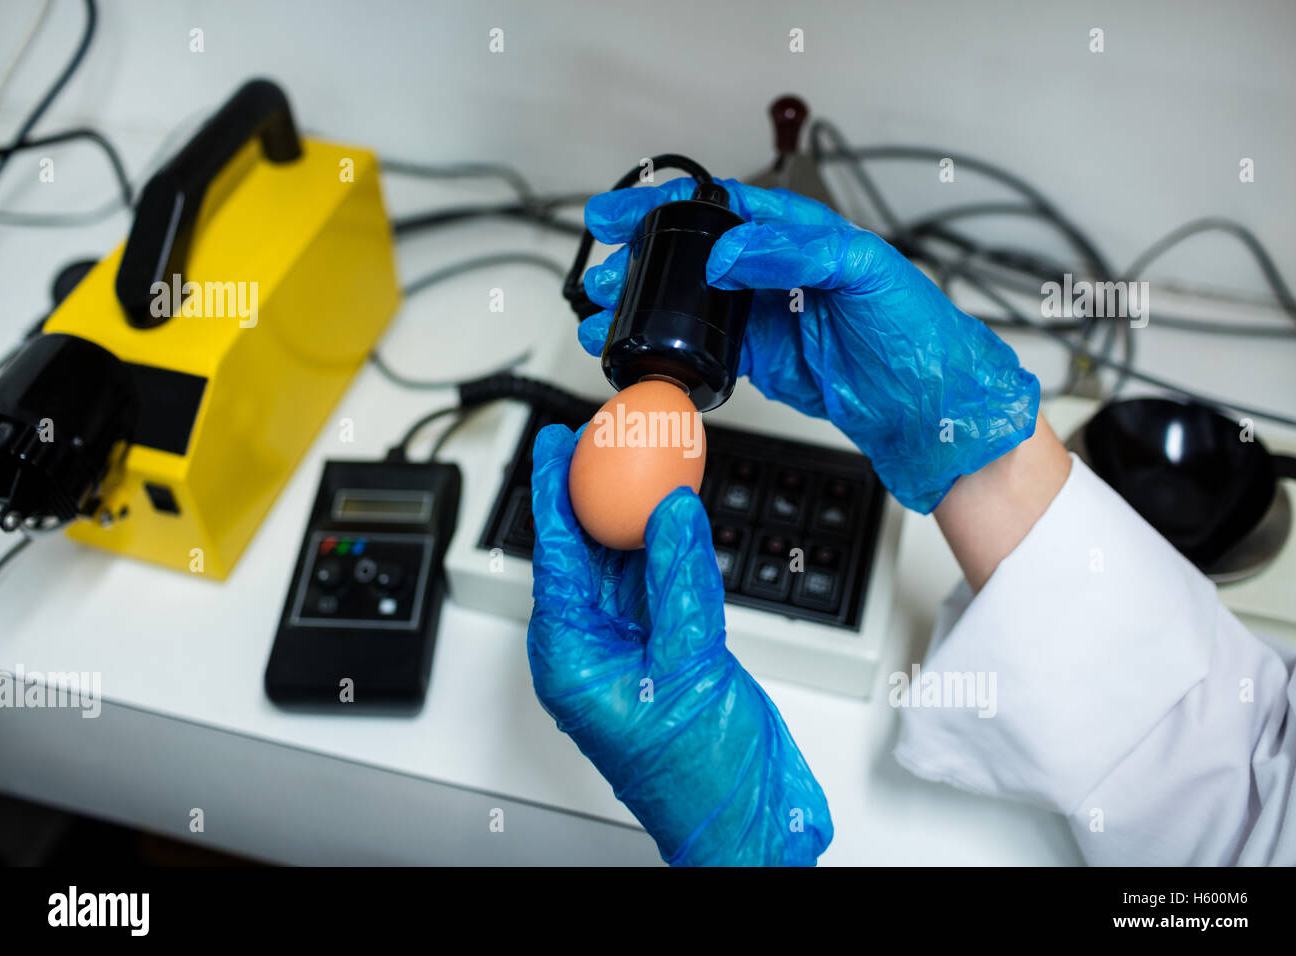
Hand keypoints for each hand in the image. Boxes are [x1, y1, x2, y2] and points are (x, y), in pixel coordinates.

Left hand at [527, 423, 832, 865]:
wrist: (743, 818)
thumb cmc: (697, 777)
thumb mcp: (686, 667)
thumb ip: (679, 583)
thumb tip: (670, 512)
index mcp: (572, 658)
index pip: (554, 557)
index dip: (551, 493)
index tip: (554, 445)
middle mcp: (594, 649)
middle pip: (584, 554)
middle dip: (591, 493)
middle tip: (600, 436)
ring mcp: (632, 649)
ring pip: (625, 565)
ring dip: (633, 516)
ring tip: (638, 460)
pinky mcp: (670, 649)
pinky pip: (662, 584)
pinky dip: (671, 548)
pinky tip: (677, 513)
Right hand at [578, 178, 1040, 512]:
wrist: (926, 407)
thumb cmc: (914, 329)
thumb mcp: (862, 271)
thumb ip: (795, 254)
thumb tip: (728, 253)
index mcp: (797, 234)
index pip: (719, 206)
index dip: (663, 205)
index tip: (622, 211)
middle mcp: (773, 271)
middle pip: (690, 254)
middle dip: (636, 259)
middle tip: (597, 272)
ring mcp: (762, 317)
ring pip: (686, 305)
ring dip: (640, 309)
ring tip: (600, 317)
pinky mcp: (759, 361)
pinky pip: (702, 351)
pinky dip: (665, 352)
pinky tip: (637, 354)